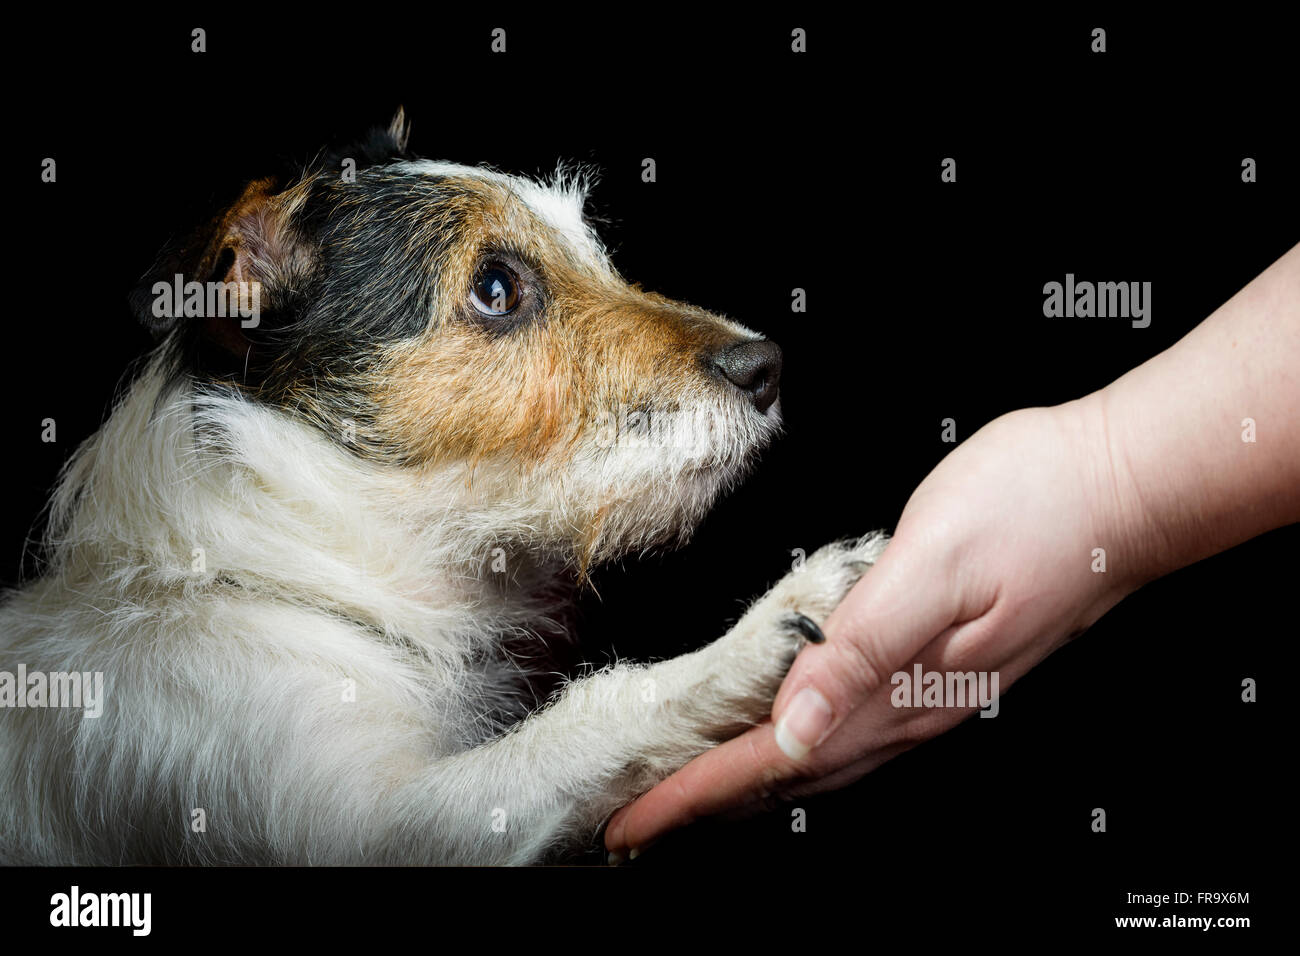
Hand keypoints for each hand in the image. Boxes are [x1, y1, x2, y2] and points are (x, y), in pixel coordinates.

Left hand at [605, 396, 1149, 856]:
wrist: (1120, 487)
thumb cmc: (1033, 508)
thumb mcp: (931, 566)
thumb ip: (859, 649)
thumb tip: (794, 726)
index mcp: (898, 685)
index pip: (773, 757)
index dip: (697, 793)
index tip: (635, 820)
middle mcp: (913, 704)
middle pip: (789, 774)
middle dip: (707, 803)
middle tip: (641, 821)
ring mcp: (932, 690)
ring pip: (820, 760)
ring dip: (748, 783)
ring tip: (693, 796)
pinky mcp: (942, 665)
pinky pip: (853, 728)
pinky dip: (797, 747)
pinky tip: (784, 739)